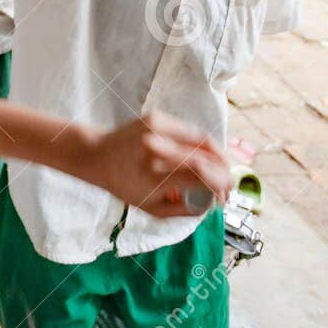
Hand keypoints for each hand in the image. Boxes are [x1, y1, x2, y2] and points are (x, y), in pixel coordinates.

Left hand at [77, 112, 231, 218]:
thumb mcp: (152, 208)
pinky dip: (203, 144)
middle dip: (224, 171)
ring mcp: (156, 129)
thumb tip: (214, 203)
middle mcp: (155, 149)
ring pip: (202, 139)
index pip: (199, 174)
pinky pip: (189, 131)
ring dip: (219, 156)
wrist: (97, 155)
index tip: (226, 195)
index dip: (219, 184)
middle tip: (230, 185)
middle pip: (205, 156)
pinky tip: (208, 156)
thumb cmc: (125, 185)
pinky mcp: (157, 118)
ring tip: (225, 170)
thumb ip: (185, 209)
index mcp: (152, 174)